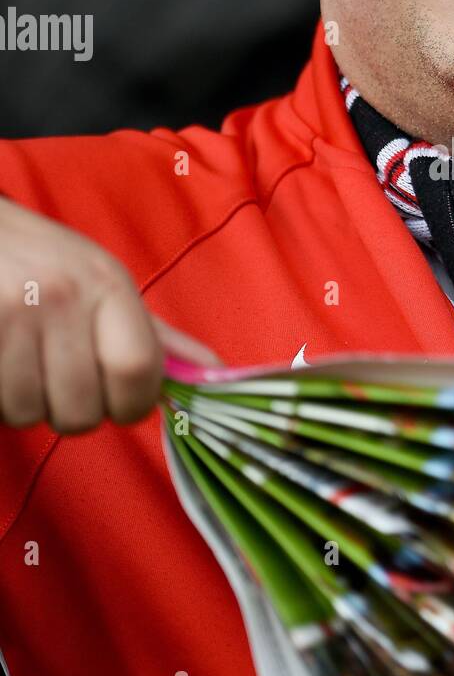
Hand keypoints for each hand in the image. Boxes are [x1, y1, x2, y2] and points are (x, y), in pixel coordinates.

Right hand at [0, 196, 219, 432]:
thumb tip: (212, 368)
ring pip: (30, 413)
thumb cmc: (43, 262)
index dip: (133, 404)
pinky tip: (4, 364)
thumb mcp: (103, 283)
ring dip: (28, 404)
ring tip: (25, 365)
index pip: (138, 371)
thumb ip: (154, 335)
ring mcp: (11, 314)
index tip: (121, 402)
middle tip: (62, 380)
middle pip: (84, 409)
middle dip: (75, 411)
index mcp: (107, 285)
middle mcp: (62, 297)